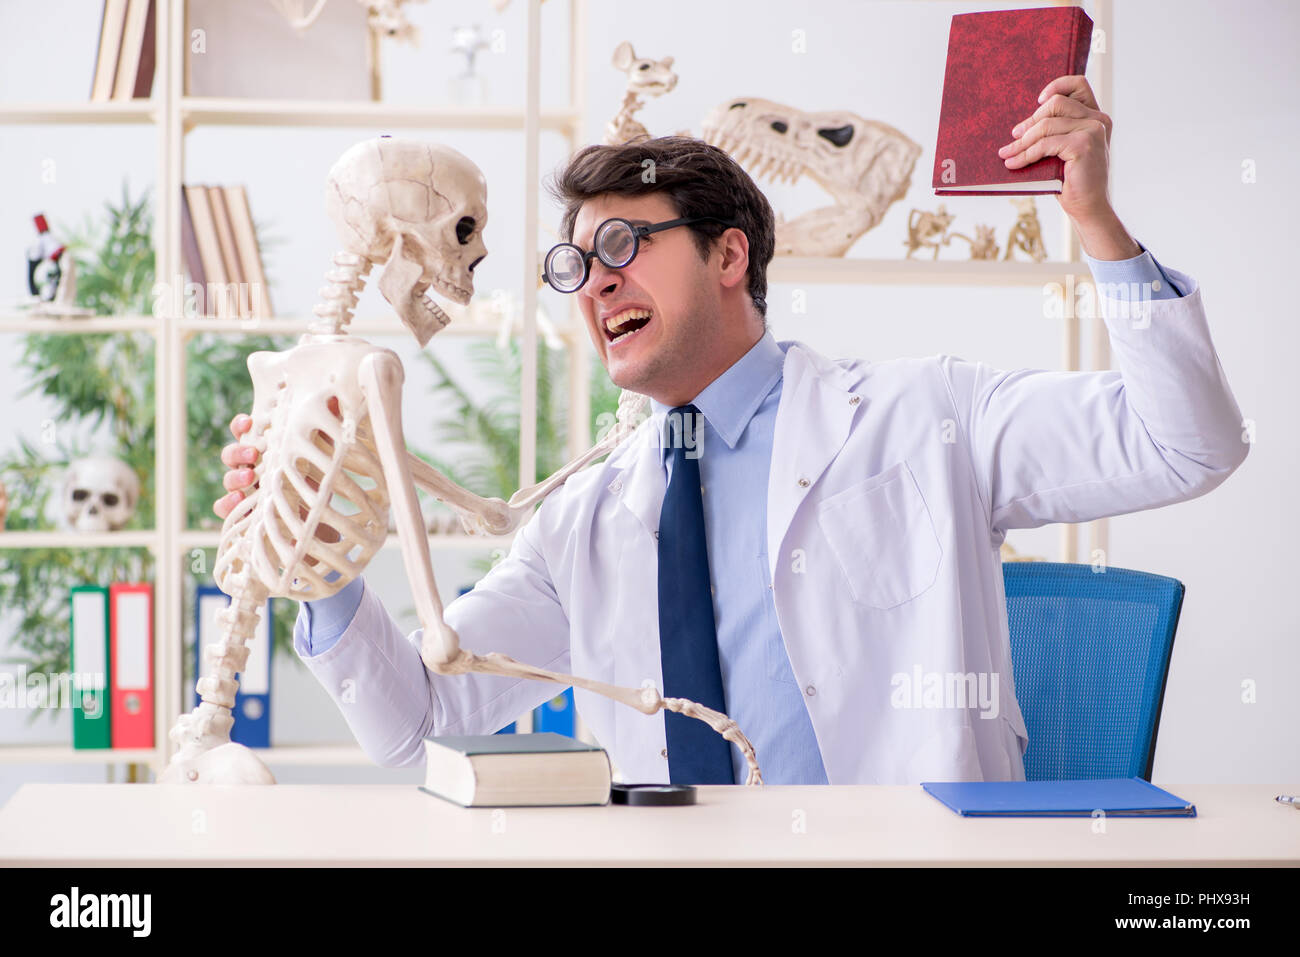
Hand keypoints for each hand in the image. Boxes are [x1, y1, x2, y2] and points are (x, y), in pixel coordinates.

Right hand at [212, 400, 343, 555]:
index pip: (246, 432)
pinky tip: (238, 501)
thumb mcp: (331, 453)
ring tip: (249, 476)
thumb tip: (338, 399)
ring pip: (227, 479)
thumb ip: (329, 428)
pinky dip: (226, 504)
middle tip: (253, 453)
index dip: (241, 425)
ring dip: (234, 476)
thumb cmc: (325, 480)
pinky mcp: (248, 515)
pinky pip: (225, 509)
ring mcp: (249, 491)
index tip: (248, 421)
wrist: (328, 519)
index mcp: (269, 449)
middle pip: (232, 454)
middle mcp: (255, 468)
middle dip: (238, 451)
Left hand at [996, 75, 1139, 258]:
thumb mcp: (1061, 150)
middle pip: (1056, 103)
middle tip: (1013, 137)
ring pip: (1047, 124)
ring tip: (1006, 153)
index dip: (1056, 85)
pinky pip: (1045, 144)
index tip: (1037, 101)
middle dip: (1029, 121)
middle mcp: (1098, 120)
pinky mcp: (1084, 144)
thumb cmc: (1070, 181)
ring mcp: (1093, 131)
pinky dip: (1025, 154)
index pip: (1078, 84)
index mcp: (1095, 117)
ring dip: (1022, 141)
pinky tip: (1013, 163)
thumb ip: (1053, 132)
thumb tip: (1019, 126)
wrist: (1087, 207)